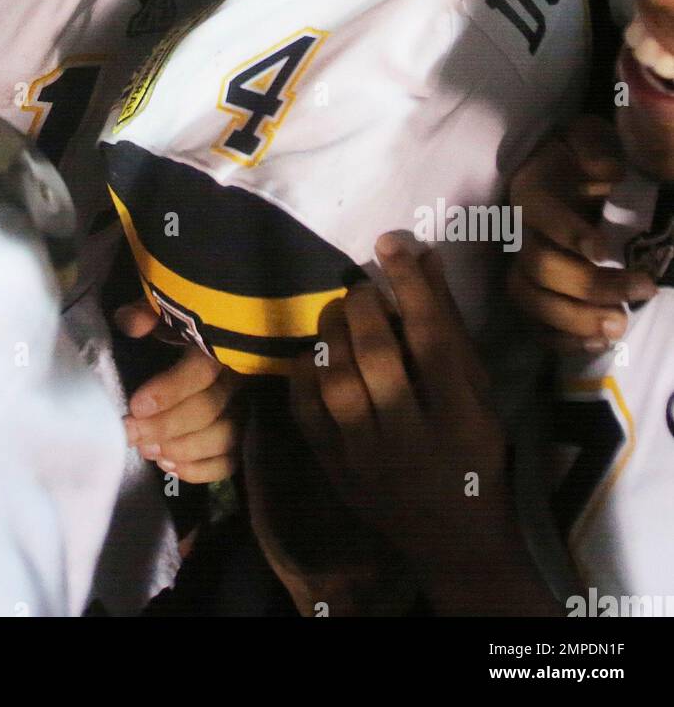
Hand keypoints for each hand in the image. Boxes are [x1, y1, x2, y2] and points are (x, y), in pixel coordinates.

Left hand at [115, 300, 241, 483]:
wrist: (208, 344)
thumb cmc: (180, 326)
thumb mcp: (163, 311)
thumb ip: (147, 313)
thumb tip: (130, 321)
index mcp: (219, 346)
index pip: (201, 371)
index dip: (170, 390)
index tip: (136, 405)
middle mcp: (238, 379)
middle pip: (209, 410)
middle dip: (166, 425)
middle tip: (131, 432)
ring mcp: (244, 409)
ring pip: (224, 438)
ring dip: (182, 449)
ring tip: (148, 450)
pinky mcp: (242, 435)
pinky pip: (229, 461)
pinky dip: (200, 470)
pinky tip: (170, 466)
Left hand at [291, 235, 509, 573]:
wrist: (455, 540)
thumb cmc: (475, 453)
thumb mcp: (479, 395)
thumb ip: (451, 328)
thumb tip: (425, 258)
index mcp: (461, 417)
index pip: (430, 337)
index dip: (409, 284)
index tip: (391, 245)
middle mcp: (413, 438)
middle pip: (377, 357)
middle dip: (364, 307)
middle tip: (361, 286)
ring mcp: (369, 459)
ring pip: (338, 383)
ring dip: (331, 334)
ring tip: (338, 313)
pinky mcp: (337, 472)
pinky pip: (307, 413)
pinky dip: (305, 373)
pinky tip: (316, 353)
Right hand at [508, 117, 656, 352]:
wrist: (575, 177)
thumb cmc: (587, 156)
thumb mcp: (591, 138)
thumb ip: (594, 145)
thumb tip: (607, 169)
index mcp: (532, 191)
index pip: (539, 214)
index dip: (567, 234)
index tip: (605, 251)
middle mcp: (520, 231)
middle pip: (537, 266)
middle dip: (587, 285)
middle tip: (641, 290)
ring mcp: (525, 265)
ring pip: (529, 300)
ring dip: (573, 319)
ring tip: (620, 324)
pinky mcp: (536, 291)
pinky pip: (533, 324)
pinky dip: (560, 340)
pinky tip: (597, 342)